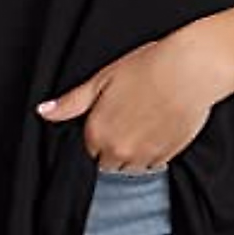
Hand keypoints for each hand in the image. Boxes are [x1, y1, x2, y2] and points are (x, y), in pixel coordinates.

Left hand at [36, 25, 233, 171]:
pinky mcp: (167, 157)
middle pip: (107, 163)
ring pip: (130, 167)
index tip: (110, 117)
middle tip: (128, 118)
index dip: (98, 133)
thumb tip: (44, 112)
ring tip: (144, 123)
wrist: (190, 70)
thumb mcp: (102, 79)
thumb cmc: (147, 67)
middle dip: (113, 147)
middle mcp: (118, 151)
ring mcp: (144, 157)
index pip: (88, 150)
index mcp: (97, 133)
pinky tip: (158, 127)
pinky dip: (152, 153)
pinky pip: (153, 165)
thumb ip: (72, 102)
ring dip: (132, 153)